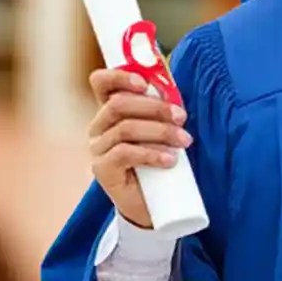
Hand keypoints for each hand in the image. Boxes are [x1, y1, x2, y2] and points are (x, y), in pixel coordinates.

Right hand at [88, 69, 192, 228]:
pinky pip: (124, 153)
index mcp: (110, 110)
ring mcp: (98, 149)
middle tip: (181, 116)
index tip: (145, 83)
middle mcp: (99, 127)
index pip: (101, 83)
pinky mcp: (102, 170)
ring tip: (183, 140)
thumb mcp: (160, 130)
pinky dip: (151, 153)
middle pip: (118, 104)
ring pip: (125, 128)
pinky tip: (170, 159)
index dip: (119, 76)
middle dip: (154, 107)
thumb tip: (174, 90)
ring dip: (160, 131)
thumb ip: (161, 109)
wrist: (151, 203)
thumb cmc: (157, 159)